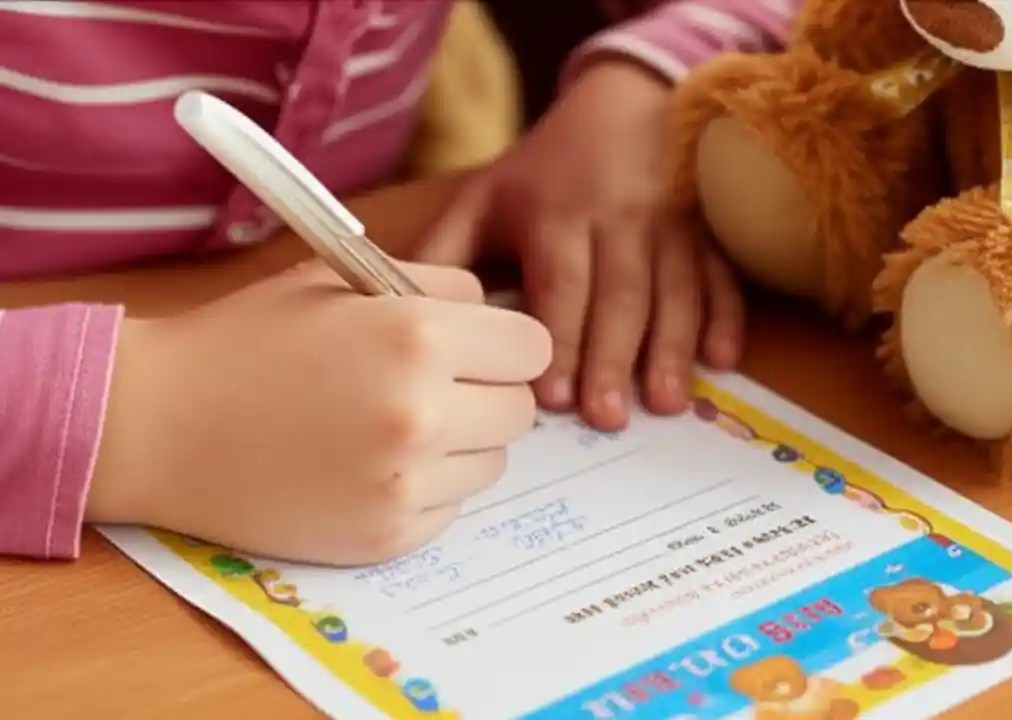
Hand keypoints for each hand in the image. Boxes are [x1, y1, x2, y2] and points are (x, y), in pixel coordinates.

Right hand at [86, 260, 551, 565]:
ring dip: (461, 443)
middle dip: (488, 393)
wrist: (157, 424)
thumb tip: (499, 314)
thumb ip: (436, 289)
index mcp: (419, 338)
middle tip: (434, 387)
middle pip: (522, 409)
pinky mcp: (386, 536)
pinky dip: (425, 487)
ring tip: (391, 426)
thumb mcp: (341, 282)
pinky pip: (451, 507)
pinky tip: (369, 465)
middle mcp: (423, 414)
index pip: (533, 347)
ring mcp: (405, 483)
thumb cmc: (247, 340)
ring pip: (492, 462)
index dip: (505, 343)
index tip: (479, 348)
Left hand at [429, 60, 744, 430]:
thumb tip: (400, 312)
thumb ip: (446, 254)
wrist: (623, 109)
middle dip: (614, 359)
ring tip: (665, 404)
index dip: (560, 341)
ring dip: (671, 348)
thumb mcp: (485, 197)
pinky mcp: (705, 235)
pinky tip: (721, 362)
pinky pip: (720, 277)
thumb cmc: (546, 171)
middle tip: (608, 419)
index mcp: (557, 215)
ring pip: (674, 292)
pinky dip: (725, 318)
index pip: (561, 284)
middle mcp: (618, 221)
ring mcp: (669, 227)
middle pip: (619, 296)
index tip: (553, 396)